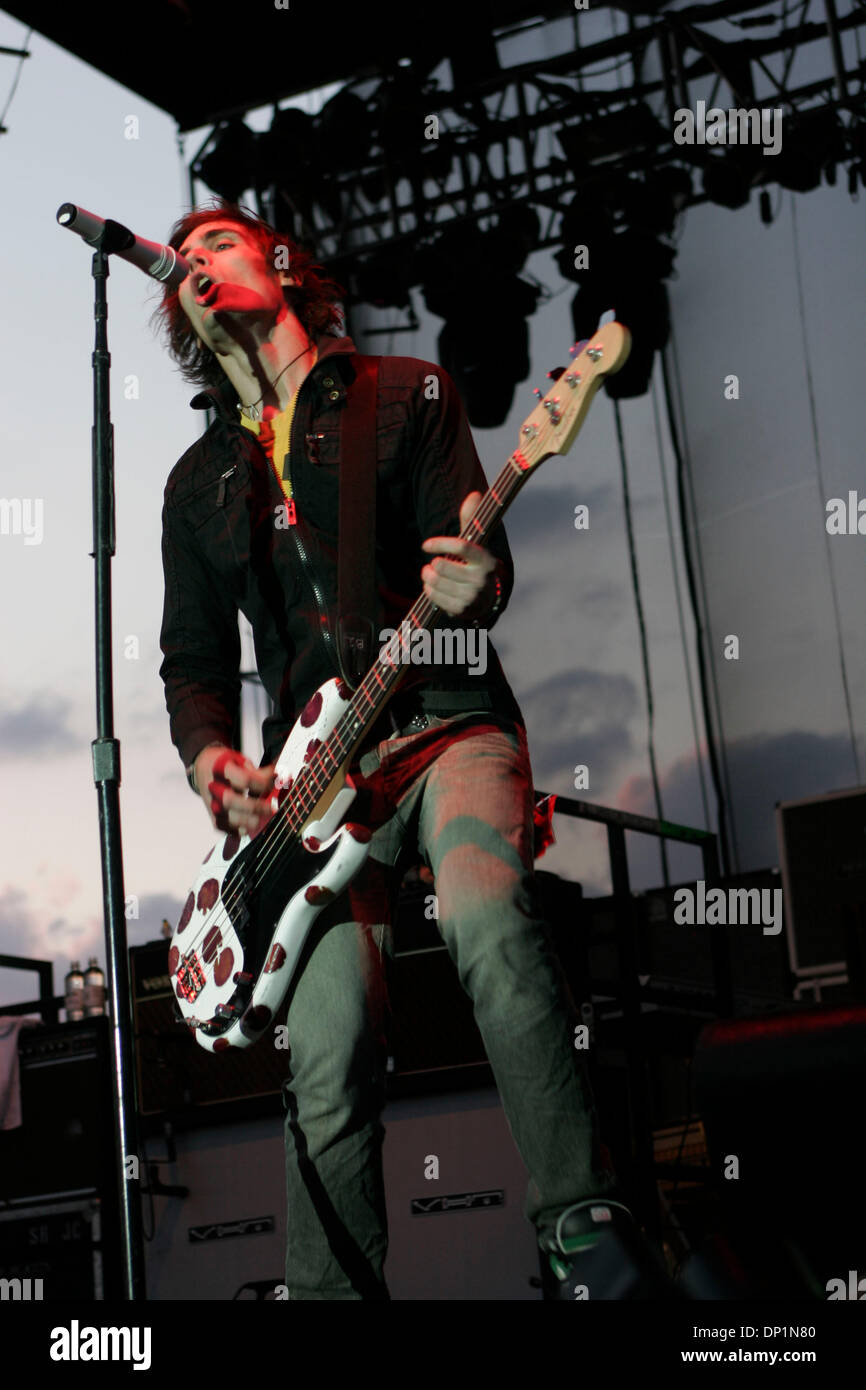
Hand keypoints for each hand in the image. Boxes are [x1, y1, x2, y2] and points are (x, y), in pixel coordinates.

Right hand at [192, 746, 277, 835]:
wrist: (204, 770)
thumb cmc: (227, 765)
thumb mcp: (241, 761)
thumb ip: (258, 772)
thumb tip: (278, 778)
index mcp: (221, 768)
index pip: (244, 779)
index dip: (263, 783)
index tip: (275, 782)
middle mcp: (213, 787)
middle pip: (231, 801)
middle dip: (256, 806)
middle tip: (273, 808)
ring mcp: (212, 804)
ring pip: (229, 818)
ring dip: (251, 821)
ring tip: (264, 817)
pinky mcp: (214, 817)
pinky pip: (227, 829)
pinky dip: (242, 830)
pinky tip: (252, 824)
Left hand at [420, 492, 495, 618]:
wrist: (487, 597)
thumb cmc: (475, 563)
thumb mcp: (476, 543)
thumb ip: (472, 519)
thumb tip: (475, 494)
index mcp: (486, 560)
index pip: (461, 547)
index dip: (440, 543)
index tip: (425, 544)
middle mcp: (481, 579)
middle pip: (442, 566)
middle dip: (432, 563)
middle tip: (432, 563)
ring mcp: (471, 596)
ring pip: (436, 581)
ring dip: (428, 576)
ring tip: (430, 573)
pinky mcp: (461, 609)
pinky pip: (434, 597)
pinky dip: (429, 590)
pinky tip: (433, 586)